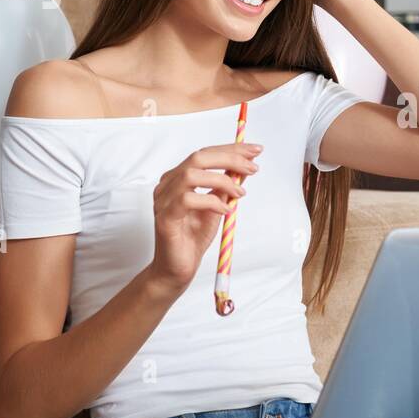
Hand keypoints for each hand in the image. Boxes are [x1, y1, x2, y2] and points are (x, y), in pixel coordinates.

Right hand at [144, 142, 261, 292]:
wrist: (179, 267)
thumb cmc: (195, 237)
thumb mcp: (218, 206)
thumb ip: (226, 187)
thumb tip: (245, 167)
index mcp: (178, 178)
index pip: (205, 154)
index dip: (231, 150)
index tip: (255, 150)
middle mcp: (167, 184)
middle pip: (198, 158)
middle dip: (230, 158)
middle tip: (253, 167)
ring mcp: (163, 200)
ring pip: (191, 175)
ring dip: (222, 181)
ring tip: (240, 193)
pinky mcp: (164, 217)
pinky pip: (187, 200)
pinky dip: (212, 201)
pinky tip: (225, 211)